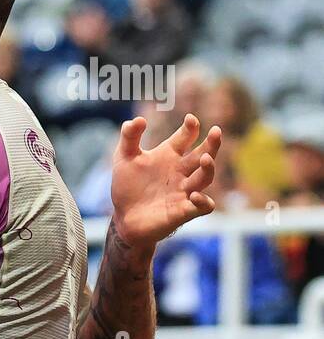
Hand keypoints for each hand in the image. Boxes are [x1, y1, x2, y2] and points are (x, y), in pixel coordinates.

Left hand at [110, 113, 220, 247]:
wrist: (124, 218)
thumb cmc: (127, 186)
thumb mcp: (123, 158)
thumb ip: (129, 137)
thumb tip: (138, 119)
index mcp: (169, 155)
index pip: (186, 137)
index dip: (190, 128)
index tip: (190, 119)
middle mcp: (181, 171)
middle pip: (203, 154)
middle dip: (212, 143)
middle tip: (216, 132)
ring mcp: (184, 191)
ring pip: (205, 177)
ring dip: (209, 168)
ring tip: (206, 158)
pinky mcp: (184, 211)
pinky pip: (203, 206)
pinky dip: (203, 201)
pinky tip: (195, 195)